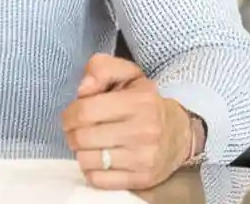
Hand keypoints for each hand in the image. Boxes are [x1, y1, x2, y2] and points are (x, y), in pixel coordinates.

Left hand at [61, 54, 192, 190]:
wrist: (179, 134)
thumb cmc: (145, 102)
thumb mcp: (128, 75)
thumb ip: (101, 68)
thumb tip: (83, 90)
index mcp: (139, 102)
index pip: (86, 111)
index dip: (70, 114)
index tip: (71, 115)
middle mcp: (144, 131)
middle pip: (83, 138)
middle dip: (72, 134)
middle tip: (77, 131)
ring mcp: (143, 158)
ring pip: (88, 160)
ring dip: (80, 152)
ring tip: (88, 145)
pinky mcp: (142, 179)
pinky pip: (98, 180)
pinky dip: (91, 171)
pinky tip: (98, 161)